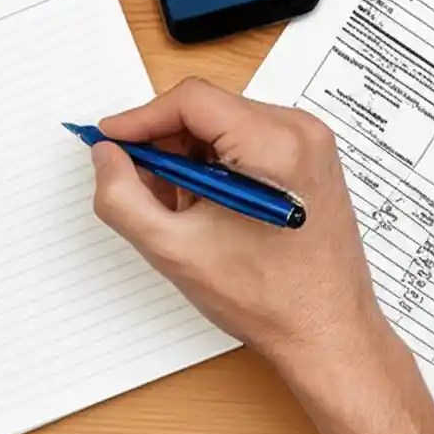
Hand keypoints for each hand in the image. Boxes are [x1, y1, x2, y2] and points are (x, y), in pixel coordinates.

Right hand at [90, 79, 433, 433]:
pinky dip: (213, 165)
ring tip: (178, 209)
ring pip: (222, 125)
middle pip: (206, 109)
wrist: (327, 333)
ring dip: (188, 158)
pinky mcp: (309, 159)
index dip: (140, 118)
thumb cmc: (268, 299)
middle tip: (139, 185)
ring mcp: (310, 143)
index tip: (109, 141)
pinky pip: (245, 141)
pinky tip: (206, 208)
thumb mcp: (174, 250)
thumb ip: (122, 197)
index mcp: (274, 145)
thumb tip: (106, 155)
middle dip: (163, 144)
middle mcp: (299, 132)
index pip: (190, 100)